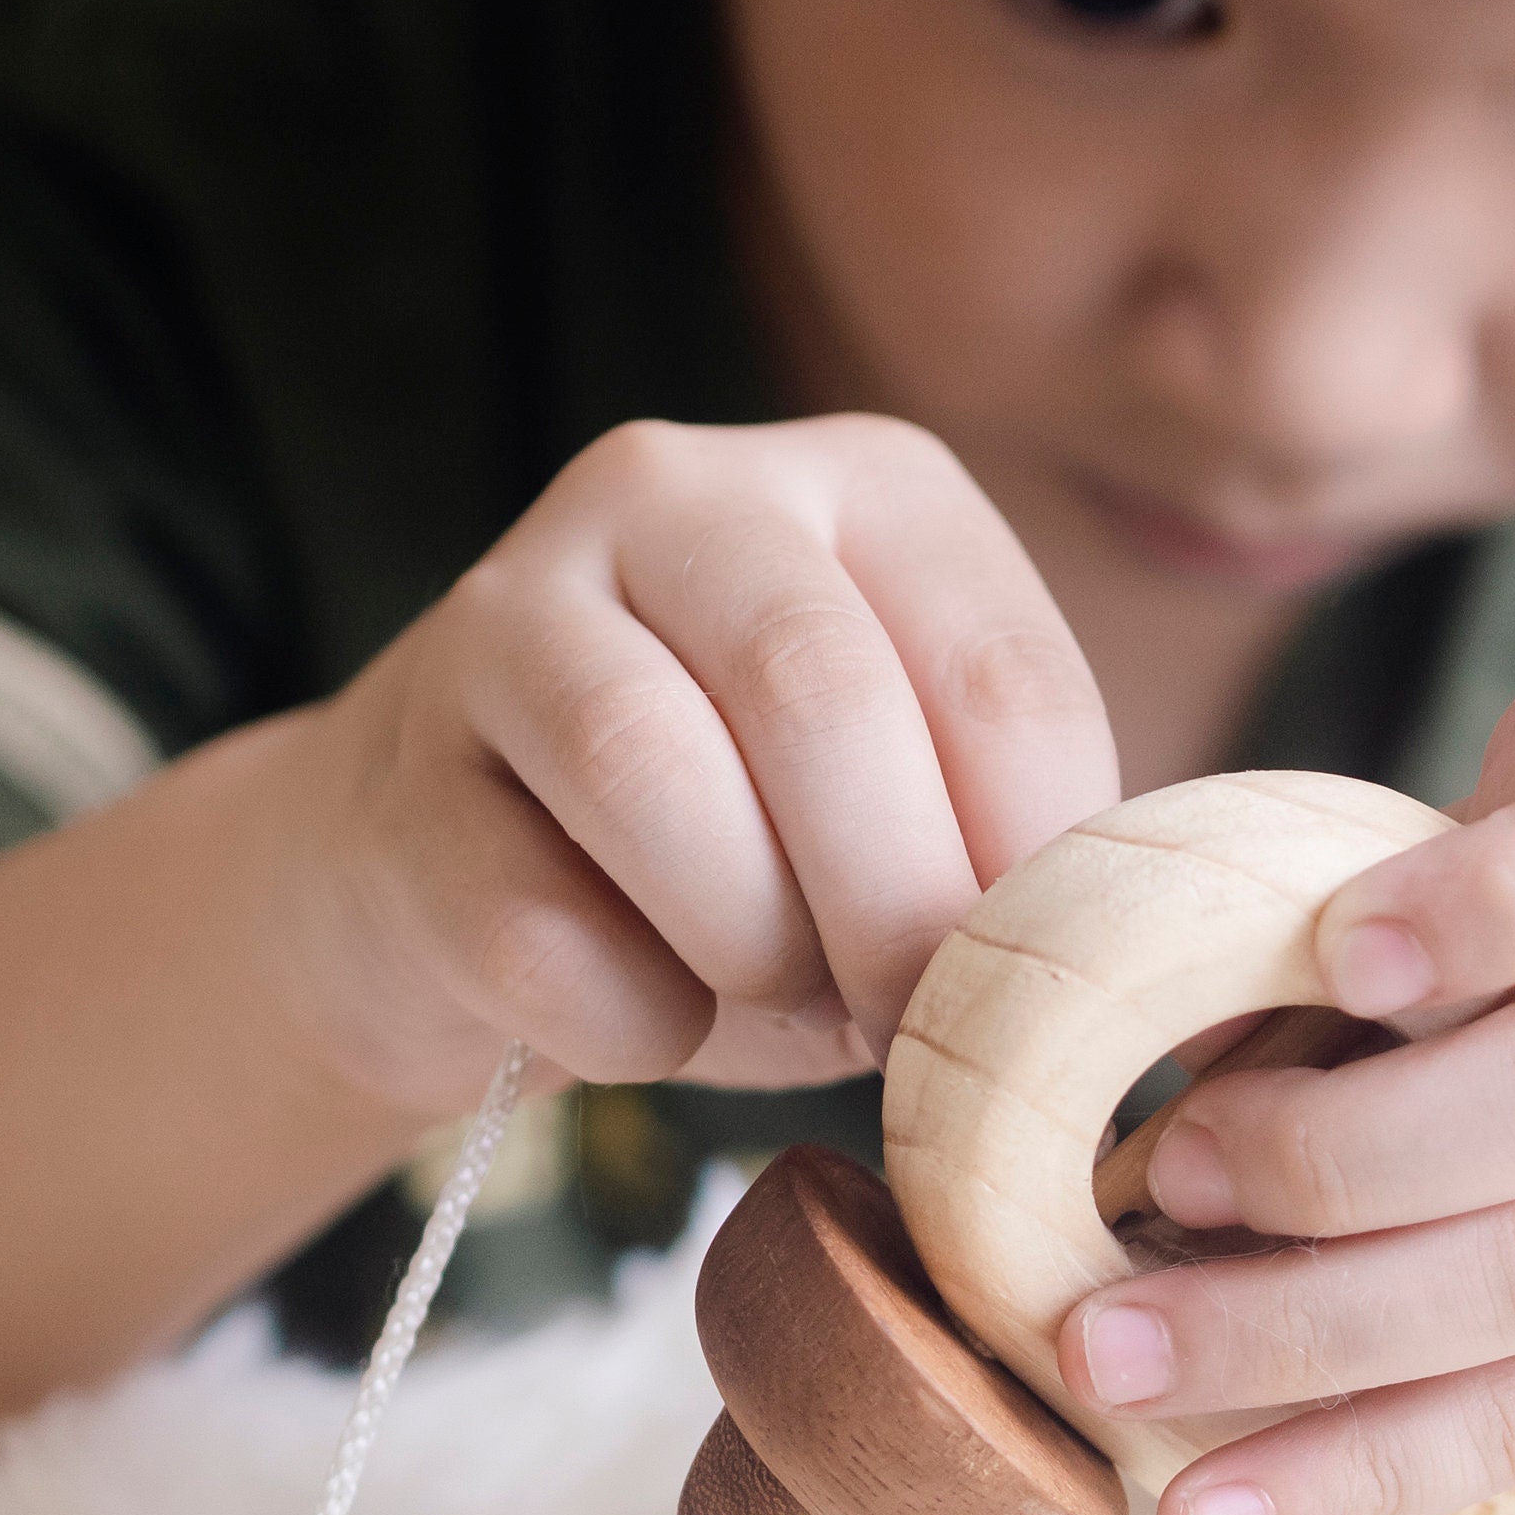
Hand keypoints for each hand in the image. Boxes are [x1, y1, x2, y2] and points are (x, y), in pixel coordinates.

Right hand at [265, 415, 1118, 1116]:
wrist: (466, 887)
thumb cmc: (750, 864)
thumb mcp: (919, 824)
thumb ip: (1015, 854)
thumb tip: (1111, 966)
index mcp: (870, 489)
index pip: (1004, 679)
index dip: (1030, 874)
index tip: (1015, 975)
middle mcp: (683, 492)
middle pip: (823, 698)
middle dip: (893, 910)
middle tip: (902, 1020)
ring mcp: (512, 602)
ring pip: (653, 774)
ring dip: (749, 949)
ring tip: (768, 993)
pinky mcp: (402, 764)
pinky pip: (535, 926)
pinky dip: (628, 1025)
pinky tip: (645, 1021)